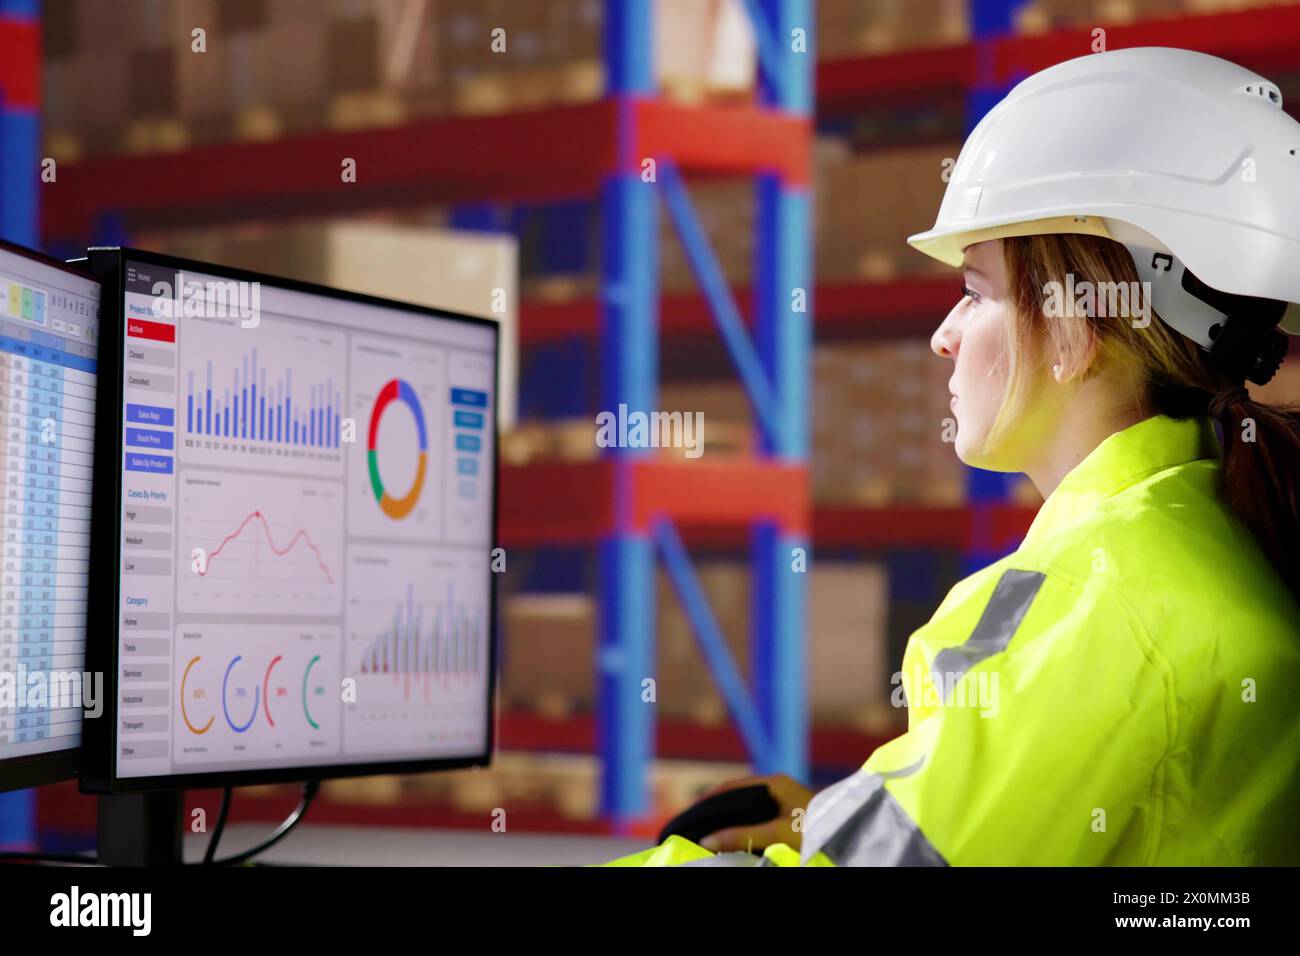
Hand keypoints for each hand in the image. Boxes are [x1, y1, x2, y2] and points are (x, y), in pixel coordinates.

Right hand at [695, 773, 814, 853]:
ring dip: (734, 825)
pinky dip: (747, 831)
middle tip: (698, 828)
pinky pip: (762, 823)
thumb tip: (707, 840)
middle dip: (720, 813)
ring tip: (713, 837)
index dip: (711, 799)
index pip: (733, 786)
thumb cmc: (817, 828)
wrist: (852, 837)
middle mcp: (779, 790)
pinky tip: (738, 843)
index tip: (692, 812)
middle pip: (740, 799)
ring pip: (751, 813)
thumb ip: (743, 835)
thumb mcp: (777, 833)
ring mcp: (786, 805)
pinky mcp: (792, 820)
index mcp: (775, 783)